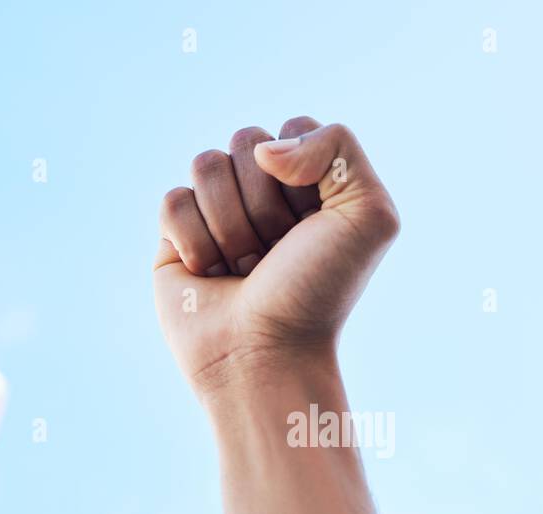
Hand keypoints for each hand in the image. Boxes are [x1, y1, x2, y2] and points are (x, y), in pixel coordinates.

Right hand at [153, 117, 398, 398]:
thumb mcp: (369, 214)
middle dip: (264, 204)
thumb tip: (263, 148)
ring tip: (246, 269)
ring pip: (205, 163)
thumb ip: (339, 145)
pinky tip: (210, 276)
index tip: (314, 227)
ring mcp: (219, 212)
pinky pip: (173, 200)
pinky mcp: (176, 236)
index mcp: (313, 184)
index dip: (303, 175)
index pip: (294, 128)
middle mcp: (266, 195)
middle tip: (277, 254)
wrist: (265, 356)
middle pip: (245, 140)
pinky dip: (195, 241)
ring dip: (231, 226)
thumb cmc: (319, 292)